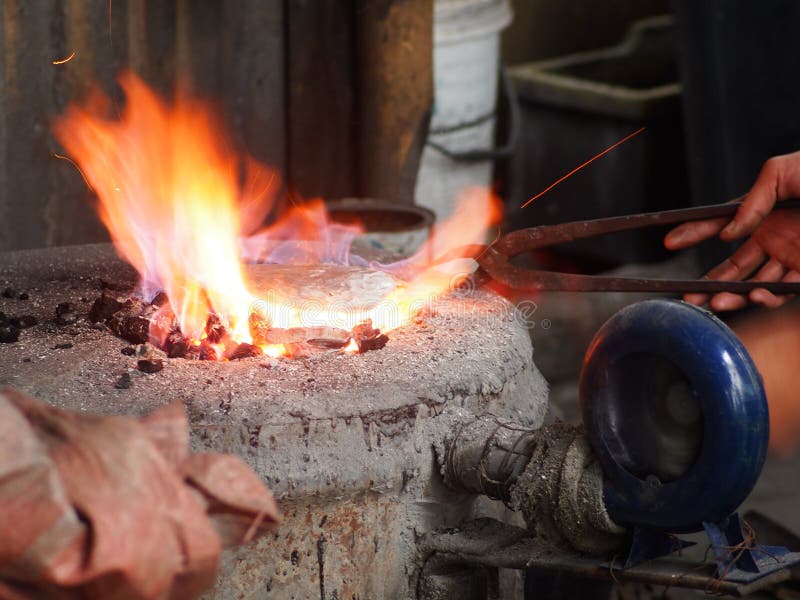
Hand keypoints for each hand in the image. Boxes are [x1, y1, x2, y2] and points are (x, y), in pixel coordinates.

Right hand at [665, 151, 799, 309]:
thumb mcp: (784, 171)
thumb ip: (753, 199)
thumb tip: (728, 232)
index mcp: (764, 214)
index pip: (720, 226)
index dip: (694, 233)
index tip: (670, 241)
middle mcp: (775, 239)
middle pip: (733, 267)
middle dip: (708, 283)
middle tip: (687, 296)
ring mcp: (793, 257)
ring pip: (754, 284)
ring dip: (733, 295)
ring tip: (715, 301)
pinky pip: (783, 291)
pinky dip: (766, 296)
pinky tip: (756, 293)